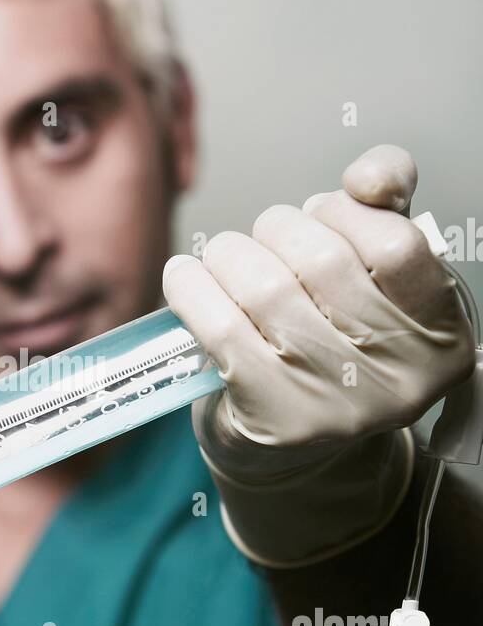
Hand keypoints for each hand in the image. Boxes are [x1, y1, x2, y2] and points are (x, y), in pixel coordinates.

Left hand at [163, 145, 475, 481]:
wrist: (289, 448)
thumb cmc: (329, 344)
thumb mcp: (372, 275)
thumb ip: (383, 208)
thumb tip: (370, 177)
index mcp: (440, 336)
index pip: (397, 243)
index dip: (347, 211)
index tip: (322, 214)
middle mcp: (400, 378)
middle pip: (324, 259)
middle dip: (279, 229)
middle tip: (265, 241)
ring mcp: (339, 406)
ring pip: (266, 288)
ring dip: (231, 255)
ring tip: (225, 259)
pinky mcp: (275, 420)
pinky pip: (221, 328)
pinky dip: (192, 290)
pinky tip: (185, 278)